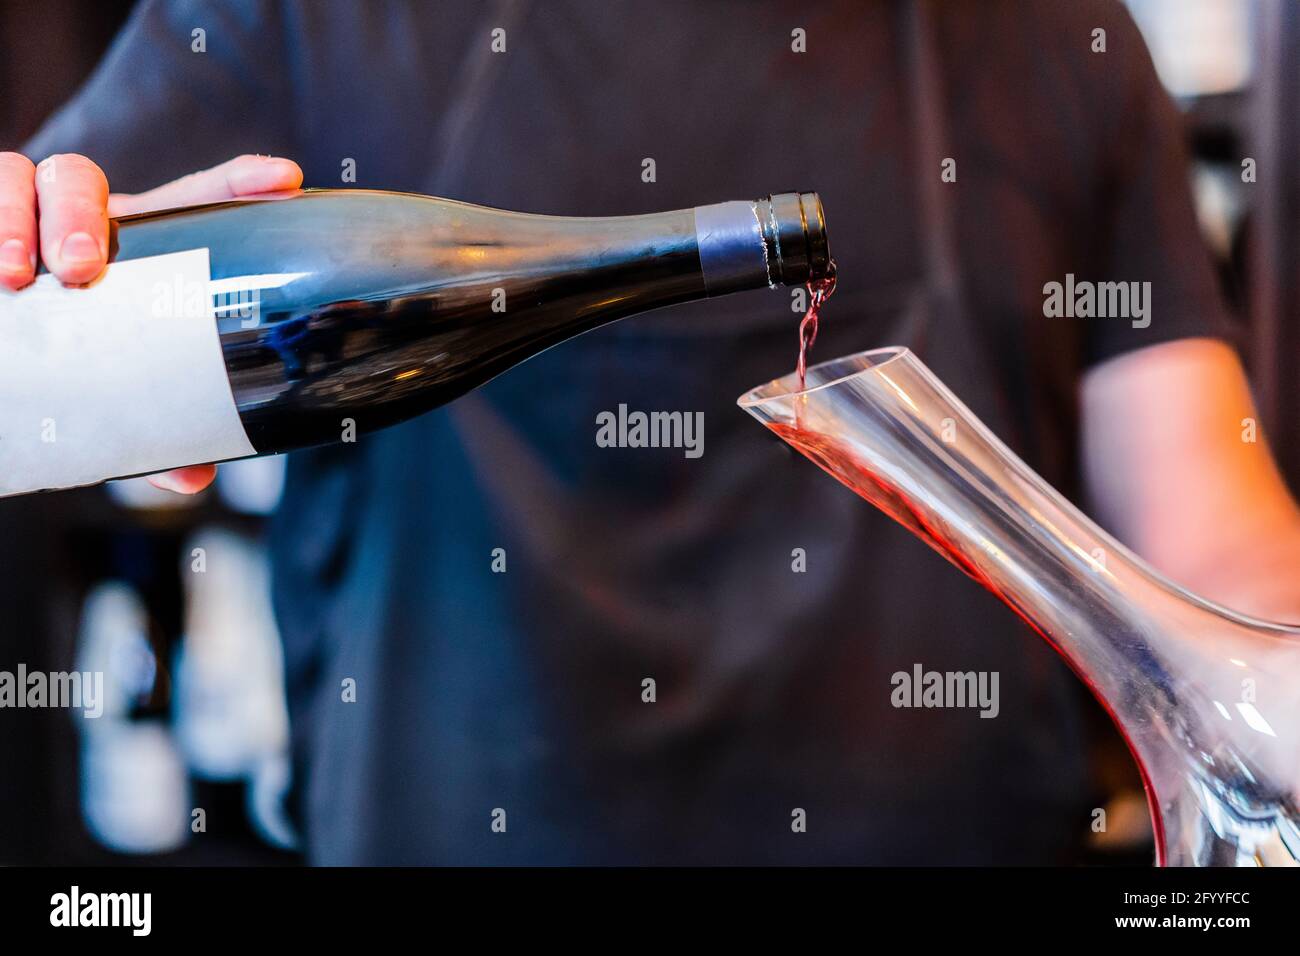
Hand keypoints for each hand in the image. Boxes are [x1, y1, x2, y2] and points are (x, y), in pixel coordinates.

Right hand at [0, 152, 302, 493]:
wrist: (11, 371)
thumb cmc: (73, 364)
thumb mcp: (116, 387)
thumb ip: (153, 426)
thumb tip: (193, 476)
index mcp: (135, 247)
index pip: (190, 200)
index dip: (237, 183)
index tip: (283, 182)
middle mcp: (76, 222)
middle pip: (78, 178)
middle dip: (79, 212)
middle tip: (83, 267)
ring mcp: (17, 220)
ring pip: (12, 176)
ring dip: (11, 216)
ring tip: (14, 272)